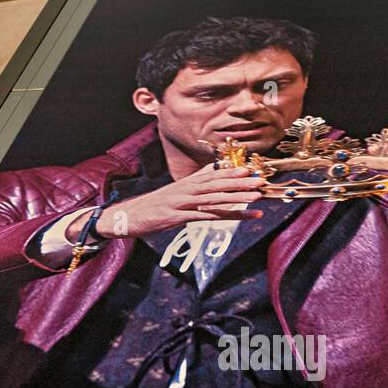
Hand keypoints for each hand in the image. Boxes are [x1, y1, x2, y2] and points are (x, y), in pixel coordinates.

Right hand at [83, 165, 266, 240]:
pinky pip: (208, 217)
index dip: (230, 172)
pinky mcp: (179, 217)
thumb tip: (207, 173)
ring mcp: (183, 203)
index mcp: (184, 184)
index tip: (248, 169)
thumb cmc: (151, 206)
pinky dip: (227, 216)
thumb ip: (191, 184)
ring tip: (257, 196)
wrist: (127, 217)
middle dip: (239, 182)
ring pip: (214, 198)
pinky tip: (242, 217)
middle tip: (259, 179)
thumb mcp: (172, 193)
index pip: (210, 175)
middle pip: (216, 184)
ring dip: (237, 197)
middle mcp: (185, 190)